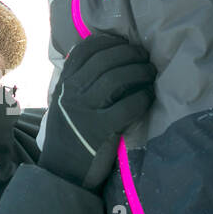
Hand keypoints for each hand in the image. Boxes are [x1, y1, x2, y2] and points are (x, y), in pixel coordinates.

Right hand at [39, 33, 153, 189]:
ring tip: (150, 73)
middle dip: (129, 54)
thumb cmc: (69, 135)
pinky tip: (149, 96)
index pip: (85, 50)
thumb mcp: (64, 104)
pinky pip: (127, 106)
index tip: (124, 44)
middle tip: (144, 58)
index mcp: (64, 84)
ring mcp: (85, 111)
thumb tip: (103, 58)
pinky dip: (142, 97)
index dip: (108, 42)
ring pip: (116, 78)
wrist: (62, 171)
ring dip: (139, 71)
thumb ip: (77, 83)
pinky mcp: (100, 130)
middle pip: (105, 60)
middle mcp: (72, 93)